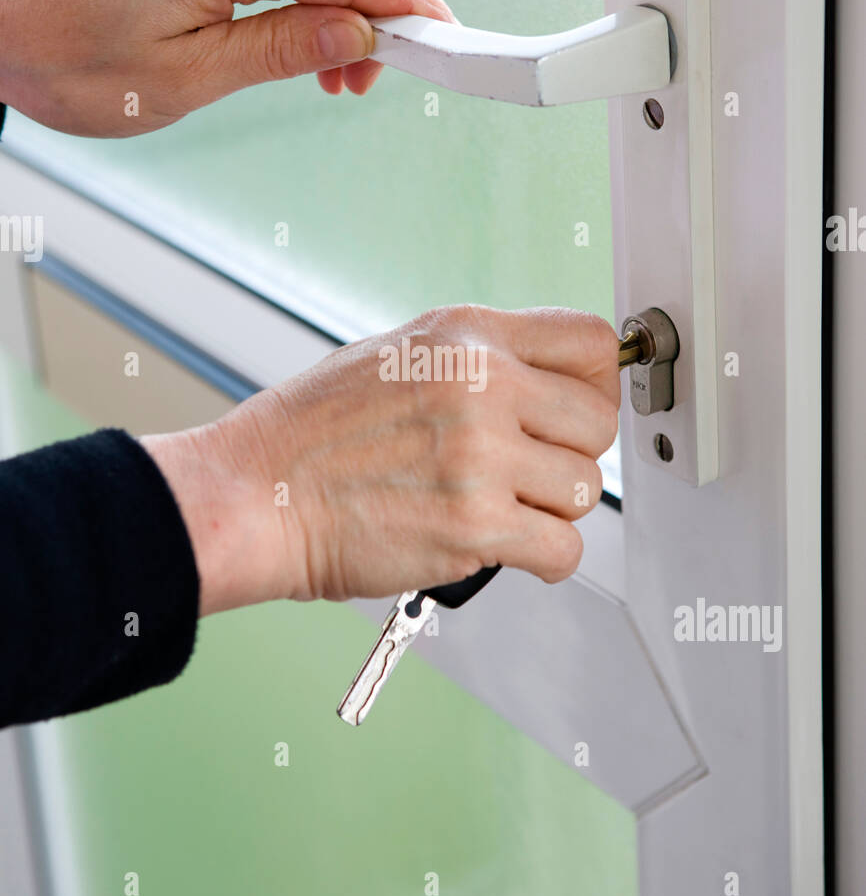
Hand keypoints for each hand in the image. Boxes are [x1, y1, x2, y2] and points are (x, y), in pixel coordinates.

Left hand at [0, 0, 454, 136]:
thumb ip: (281, 48)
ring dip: (348, 7)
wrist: (3, 28)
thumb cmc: (77, 60)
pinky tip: (303, 44)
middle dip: (382, 11)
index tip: (450, 43)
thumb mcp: (188, 78)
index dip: (409, 8)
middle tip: (369, 83)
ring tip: (333, 76)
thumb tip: (358, 33)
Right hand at [143, 306, 619, 614]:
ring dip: (552, 509)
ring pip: (584, 490)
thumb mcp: (397, 354)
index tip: (582, 409)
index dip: (598, 383)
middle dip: (570, 454)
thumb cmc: (311, 436)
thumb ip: (477, 359)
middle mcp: (480, 385)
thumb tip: (545, 379)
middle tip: (530, 471)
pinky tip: (512, 549)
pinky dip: (545, 560)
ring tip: (503, 508)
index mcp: (464, 335)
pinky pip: (564, 550)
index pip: (590, 342)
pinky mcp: (474, 527)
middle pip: (597, 422)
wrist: (256, 496)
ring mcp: (480, 456)